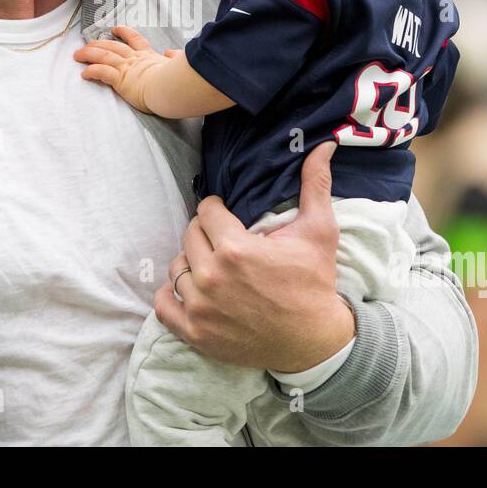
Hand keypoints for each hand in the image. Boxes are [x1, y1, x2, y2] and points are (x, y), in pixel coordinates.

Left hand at [73, 25, 178, 113]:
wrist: (172, 86)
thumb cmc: (178, 78)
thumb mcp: (178, 64)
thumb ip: (175, 57)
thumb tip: (171, 52)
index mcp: (149, 56)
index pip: (135, 39)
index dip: (124, 32)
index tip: (115, 29)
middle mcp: (135, 59)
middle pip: (113, 46)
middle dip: (99, 43)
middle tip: (88, 43)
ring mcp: (127, 68)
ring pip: (103, 56)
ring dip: (89, 54)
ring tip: (77, 55)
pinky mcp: (121, 80)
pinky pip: (101, 72)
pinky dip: (91, 71)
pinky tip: (83, 73)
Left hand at [154, 141, 355, 371]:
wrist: (315, 342)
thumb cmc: (315, 284)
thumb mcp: (319, 232)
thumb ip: (315, 186)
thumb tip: (324, 145)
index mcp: (235, 249)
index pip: (206, 212)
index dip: (218, 210)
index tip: (227, 216)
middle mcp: (211, 277)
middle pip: (190, 236)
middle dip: (205, 233)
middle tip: (222, 239)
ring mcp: (200, 307)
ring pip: (177, 266)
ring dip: (191, 262)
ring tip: (211, 264)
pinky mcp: (195, 332)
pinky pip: (163, 305)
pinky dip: (170, 295)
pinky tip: (187, 289)